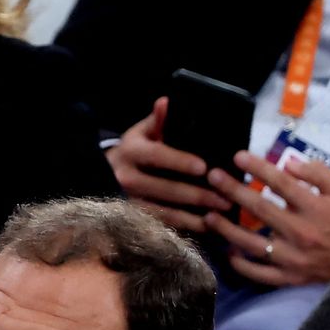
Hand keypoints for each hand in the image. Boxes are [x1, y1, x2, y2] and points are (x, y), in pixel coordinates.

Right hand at [105, 96, 232, 231]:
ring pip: (164, 211)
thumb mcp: (141, 133)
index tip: (205, 168)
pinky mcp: (132, 218)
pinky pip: (161, 225)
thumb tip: (167, 101)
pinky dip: (184, 227)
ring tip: (220, 217)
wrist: (104, 174)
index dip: (180, 162)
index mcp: (130, 151)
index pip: (158, 156)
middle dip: (197, 195)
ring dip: (194, 216)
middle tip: (225, 199)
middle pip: (165, 189)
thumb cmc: (133, 150)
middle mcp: (125, 178)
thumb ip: (158, 120)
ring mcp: (127, 201)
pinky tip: (205, 227)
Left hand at [204, 151, 329, 285]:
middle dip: (234, 191)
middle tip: (213, 177)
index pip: (281, 184)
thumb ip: (318, 174)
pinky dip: (240, 264)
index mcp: (314, 208)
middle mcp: (300, 232)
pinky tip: (227, 251)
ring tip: (207, 216)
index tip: (238, 157)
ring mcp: (292, 257)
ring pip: (252, 243)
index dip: (259, 168)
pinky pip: (258, 273)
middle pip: (261, 209)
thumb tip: (288, 164)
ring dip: (227, 229)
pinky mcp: (287, 277)